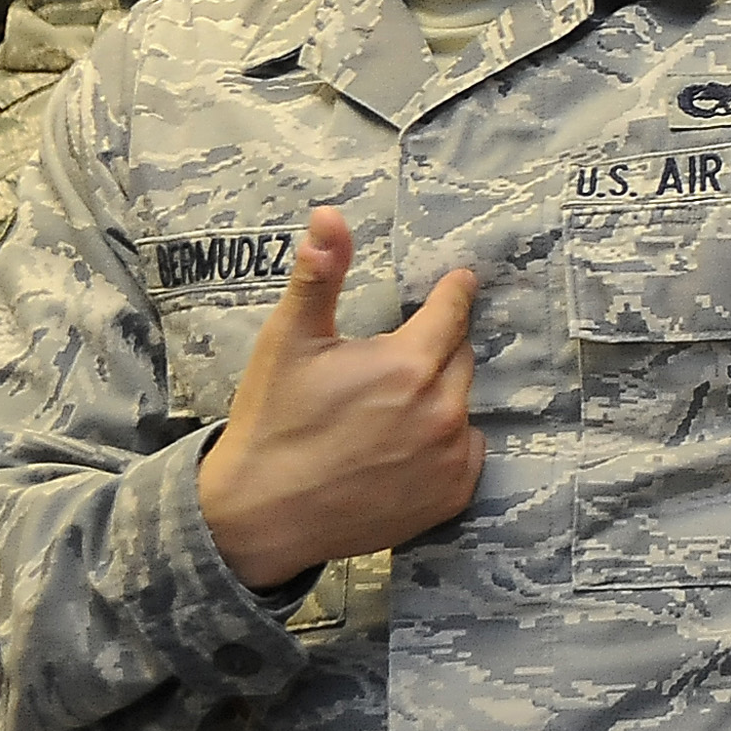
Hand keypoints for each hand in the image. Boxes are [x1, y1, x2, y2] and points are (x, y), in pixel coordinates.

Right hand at [195, 206, 482, 590]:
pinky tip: (404, 446)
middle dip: (435, 350)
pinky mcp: (452, 495)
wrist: (263, 515)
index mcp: (407, 365)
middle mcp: (442, 411)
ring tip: (391, 408)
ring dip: (440, 396)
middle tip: (395, 361)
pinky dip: (446, 443)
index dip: (451, 294)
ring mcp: (451, 457)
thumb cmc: (273, 420)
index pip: (451, 312)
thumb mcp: (289, 340)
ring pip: (464, 404)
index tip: (459, 282)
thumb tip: (330, 215)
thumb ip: (319, 274)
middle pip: (460, 357)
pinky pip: (467, 451)